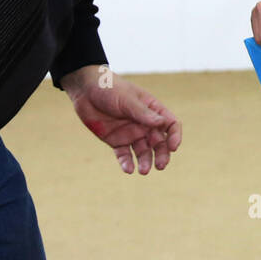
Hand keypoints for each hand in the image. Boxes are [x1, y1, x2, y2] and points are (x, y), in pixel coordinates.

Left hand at [61, 65, 180, 174]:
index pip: (170, 125)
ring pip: (143, 152)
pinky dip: (127, 163)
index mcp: (152, 110)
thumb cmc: (110, 88)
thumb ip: (142, 113)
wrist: (85, 90)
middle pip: (159, 143)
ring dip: (145, 162)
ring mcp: (131, 133)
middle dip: (162, 154)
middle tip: (160, 166)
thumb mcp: (127, 99)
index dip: (175, 136)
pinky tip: (128, 169)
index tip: (173, 147)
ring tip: (143, 171)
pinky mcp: (116, 141)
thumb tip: (162, 123)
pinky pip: (124, 155)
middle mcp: (144, 124)